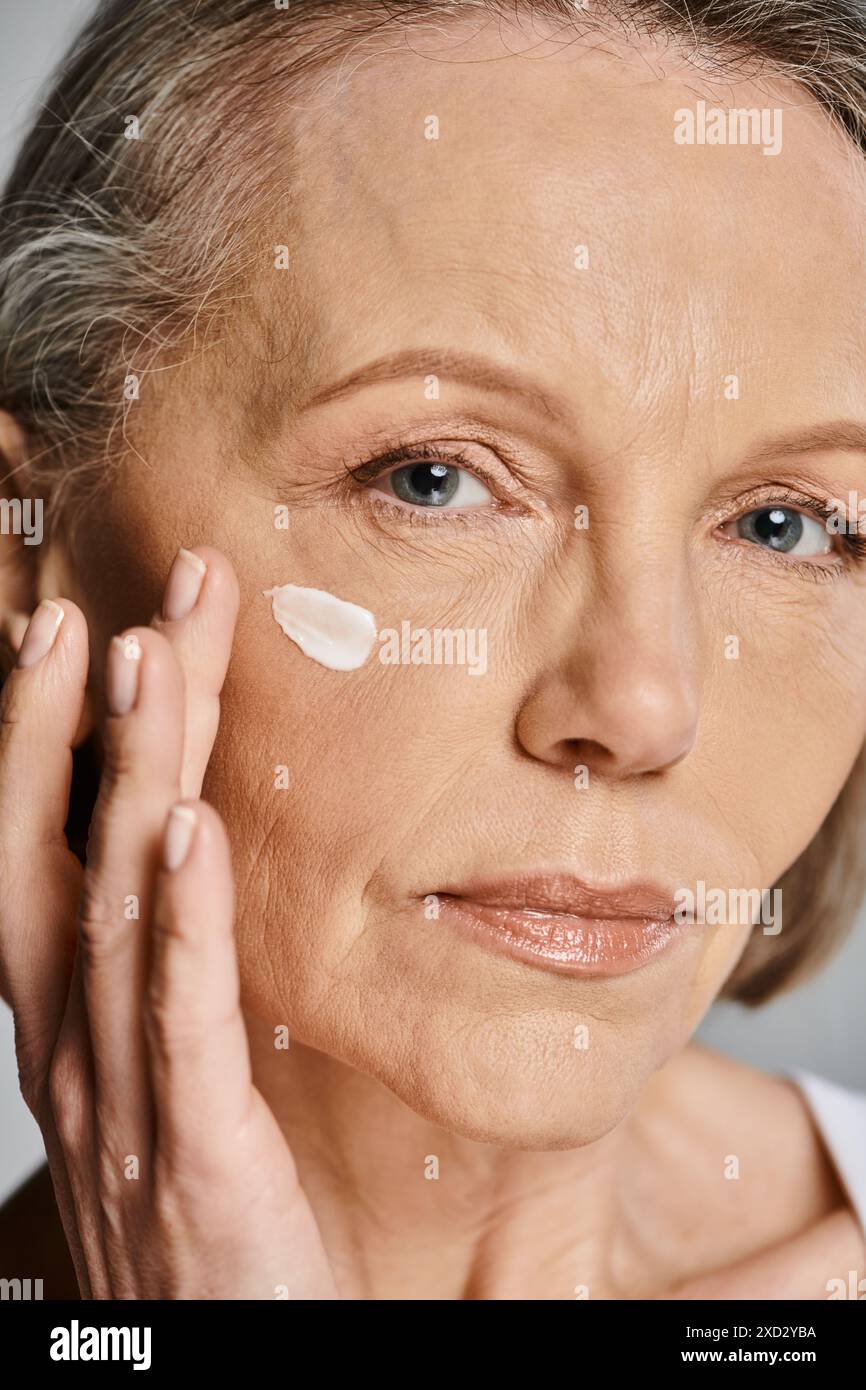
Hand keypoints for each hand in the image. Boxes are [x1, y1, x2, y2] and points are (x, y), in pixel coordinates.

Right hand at [0, 547, 337, 1298]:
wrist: (221, 1365)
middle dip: (86, 716)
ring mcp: (121, 1095)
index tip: (96, 625)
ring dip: (129, 773)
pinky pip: (180, 1013)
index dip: (59, 736)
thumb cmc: (198, 1221)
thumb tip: (185, 869)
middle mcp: (73, 1042)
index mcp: (68, 1022)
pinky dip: (180, 915)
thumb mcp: (162, 1086)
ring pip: (112, 903)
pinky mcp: (192, 1146)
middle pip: (60, 847)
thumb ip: (165, 979)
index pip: (50, 849)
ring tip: (151, 660)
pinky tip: (188, 828)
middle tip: (136, 599)